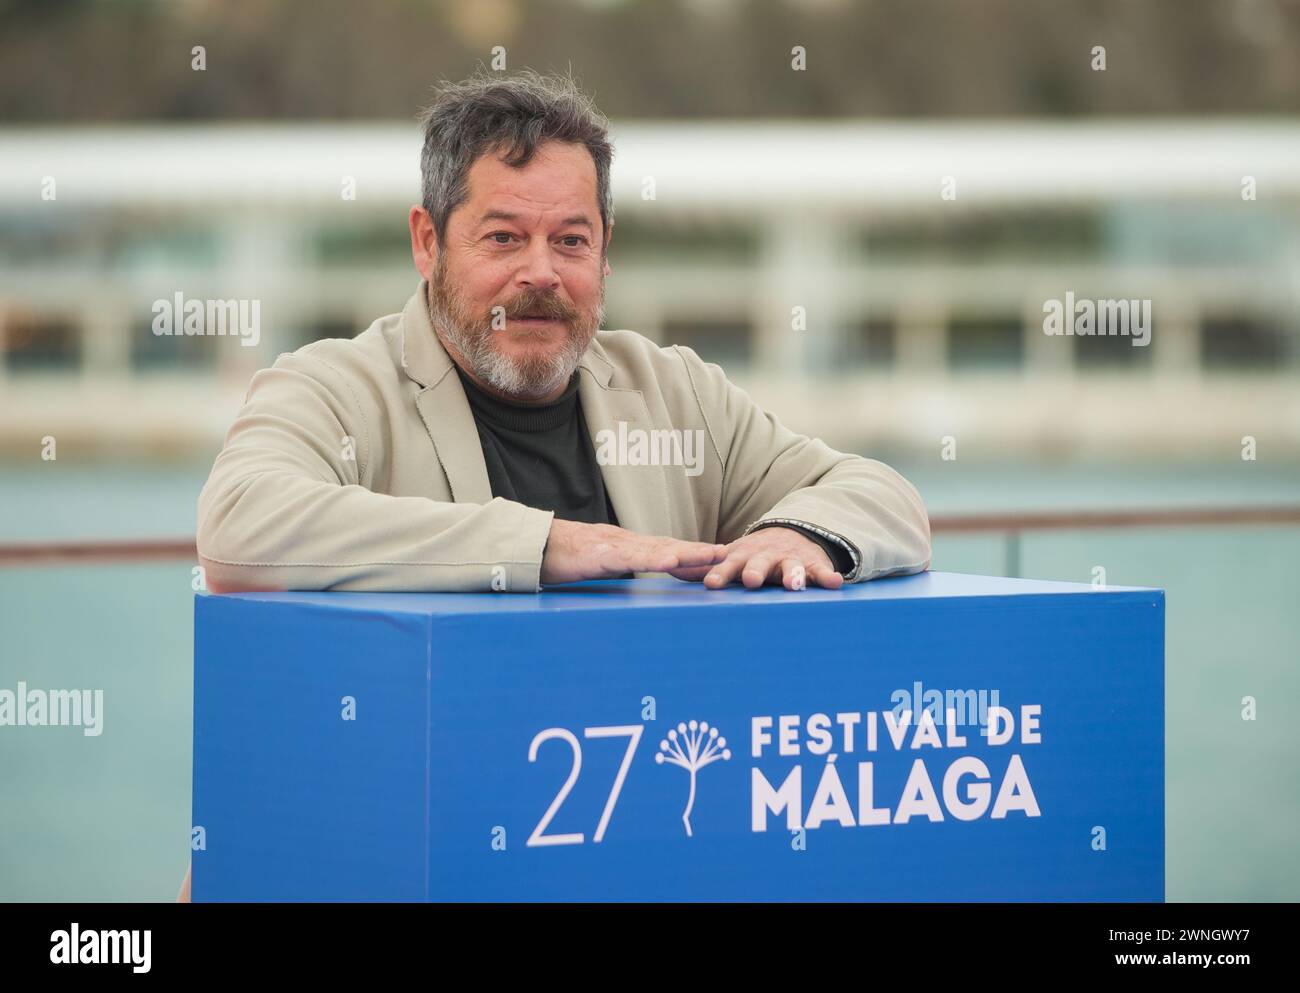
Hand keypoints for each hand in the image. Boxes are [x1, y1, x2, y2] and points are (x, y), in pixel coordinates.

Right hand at [541, 519, 727, 584]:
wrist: (534, 545)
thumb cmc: (565, 557)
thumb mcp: (600, 566)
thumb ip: (620, 569)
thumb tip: (636, 579)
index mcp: (628, 548)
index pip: (667, 551)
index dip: (694, 553)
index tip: (719, 557)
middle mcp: (627, 544)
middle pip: (670, 547)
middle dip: (700, 551)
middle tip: (728, 554)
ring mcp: (615, 547)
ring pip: (658, 550)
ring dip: (687, 552)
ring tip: (713, 555)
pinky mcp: (601, 555)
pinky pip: (631, 558)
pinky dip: (653, 559)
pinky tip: (671, 560)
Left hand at [667, 525, 843, 590]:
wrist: (791, 535)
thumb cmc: (753, 556)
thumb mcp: (731, 559)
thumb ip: (705, 569)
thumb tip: (671, 571)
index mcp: (741, 557)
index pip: (727, 566)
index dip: (720, 573)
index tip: (711, 584)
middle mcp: (764, 557)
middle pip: (759, 564)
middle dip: (755, 571)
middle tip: (752, 580)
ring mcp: (789, 560)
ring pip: (791, 567)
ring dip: (792, 575)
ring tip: (794, 585)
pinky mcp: (812, 564)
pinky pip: (821, 571)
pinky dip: (827, 576)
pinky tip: (835, 583)